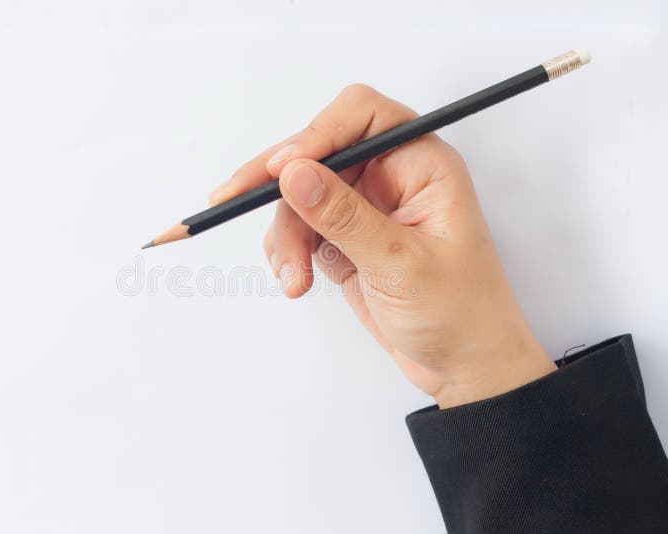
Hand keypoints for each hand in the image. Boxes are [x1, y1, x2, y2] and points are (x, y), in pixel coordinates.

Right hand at [209, 84, 555, 407]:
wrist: (463, 366)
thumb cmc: (460, 314)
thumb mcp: (400, 263)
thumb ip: (344, 216)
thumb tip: (292, 174)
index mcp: (422, 165)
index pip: (363, 117)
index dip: (316, 133)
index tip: (279, 169)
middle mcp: (391, 176)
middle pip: (317, 153)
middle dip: (282, 189)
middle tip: (232, 201)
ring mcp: (365, 207)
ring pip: (300, 194)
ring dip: (285, 234)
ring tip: (293, 278)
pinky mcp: (344, 236)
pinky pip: (299, 226)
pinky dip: (286, 250)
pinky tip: (293, 279)